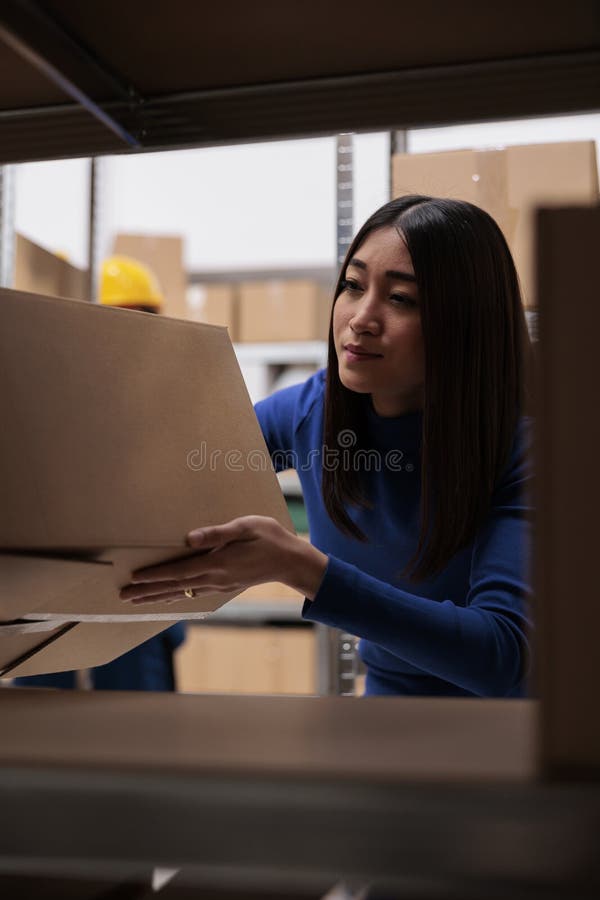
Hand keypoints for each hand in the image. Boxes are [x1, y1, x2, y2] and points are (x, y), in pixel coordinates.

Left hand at [119, 515, 327, 604]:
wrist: (291, 562)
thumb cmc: (270, 538)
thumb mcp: (246, 527)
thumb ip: (217, 533)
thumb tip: (190, 538)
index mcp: (218, 564)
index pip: (178, 572)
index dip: (155, 575)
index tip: (133, 578)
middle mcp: (215, 579)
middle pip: (174, 588)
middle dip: (147, 591)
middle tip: (123, 597)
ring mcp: (219, 586)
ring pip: (181, 593)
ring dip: (157, 596)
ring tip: (136, 600)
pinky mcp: (224, 587)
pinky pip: (192, 594)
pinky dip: (175, 596)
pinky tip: (167, 597)